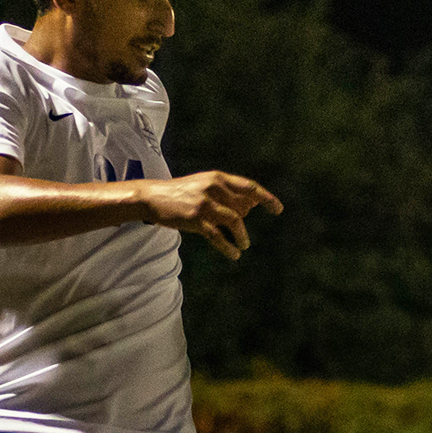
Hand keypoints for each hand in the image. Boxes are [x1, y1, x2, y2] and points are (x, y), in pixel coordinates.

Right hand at [141, 171, 282, 260]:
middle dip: (244, 220)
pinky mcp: (195, 219)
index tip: (278, 210)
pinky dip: (229, 247)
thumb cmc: (183, 193)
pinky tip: (234, 254)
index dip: (267, 198)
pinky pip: (218, 236)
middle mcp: (213, 188)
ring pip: (235, 221)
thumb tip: (253, 205)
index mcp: (218, 178)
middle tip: (238, 231)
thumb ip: (228, 193)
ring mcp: (204, 203)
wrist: (152, 197)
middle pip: (243, 208)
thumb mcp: (205, 185)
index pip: (250, 187)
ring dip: (242, 236)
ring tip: (244, 246)